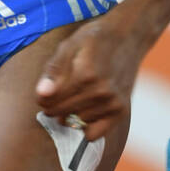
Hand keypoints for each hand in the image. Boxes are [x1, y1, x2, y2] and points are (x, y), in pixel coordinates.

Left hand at [35, 9, 143, 140]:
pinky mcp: (120, 111)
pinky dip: (86, 126)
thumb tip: (41, 95)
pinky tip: (86, 110)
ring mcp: (112, 103)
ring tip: (79, 94)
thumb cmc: (93, 40)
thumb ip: (53, 72)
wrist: (127, 36)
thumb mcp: (68, 46)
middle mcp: (100, 92)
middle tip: (59, 94)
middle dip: (53, 106)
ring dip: (71, 114)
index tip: (46, 91)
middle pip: (61, 114)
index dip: (42, 98)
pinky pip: (93, 134)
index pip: (50, 101)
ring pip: (75, 123)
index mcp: (84, 74)